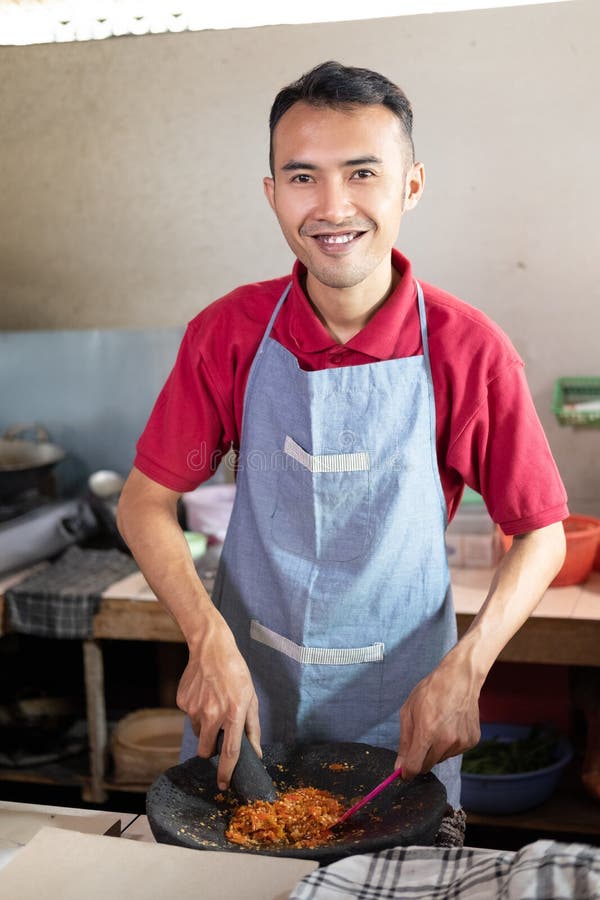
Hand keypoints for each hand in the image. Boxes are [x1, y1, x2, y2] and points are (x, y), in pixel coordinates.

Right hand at [176, 614, 260, 789]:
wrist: (211, 648)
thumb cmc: (236, 673)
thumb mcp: (250, 698)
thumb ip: (252, 728)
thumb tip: (255, 753)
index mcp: (233, 714)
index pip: (229, 752)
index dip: (226, 772)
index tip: (224, 785)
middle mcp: (212, 714)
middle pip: (206, 750)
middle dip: (211, 749)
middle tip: (219, 733)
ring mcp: (194, 708)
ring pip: (198, 732)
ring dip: (205, 727)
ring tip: (214, 704)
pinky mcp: (182, 702)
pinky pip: (189, 716)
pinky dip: (197, 711)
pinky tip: (204, 694)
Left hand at [394, 658, 480, 779]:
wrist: (460, 678)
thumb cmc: (431, 691)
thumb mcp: (409, 711)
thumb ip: (404, 741)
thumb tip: (399, 767)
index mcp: (427, 732)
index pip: (415, 767)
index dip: (407, 771)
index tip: (404, 771)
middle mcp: (446, 740)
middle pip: (427, 765)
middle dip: (420, 757)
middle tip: (421, 738)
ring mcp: (461, 742)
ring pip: (441, 758)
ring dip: (435, 750)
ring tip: (438, 726)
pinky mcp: (472, 741)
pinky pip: (455, 751)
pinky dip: (450, 744)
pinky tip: (450, 725)